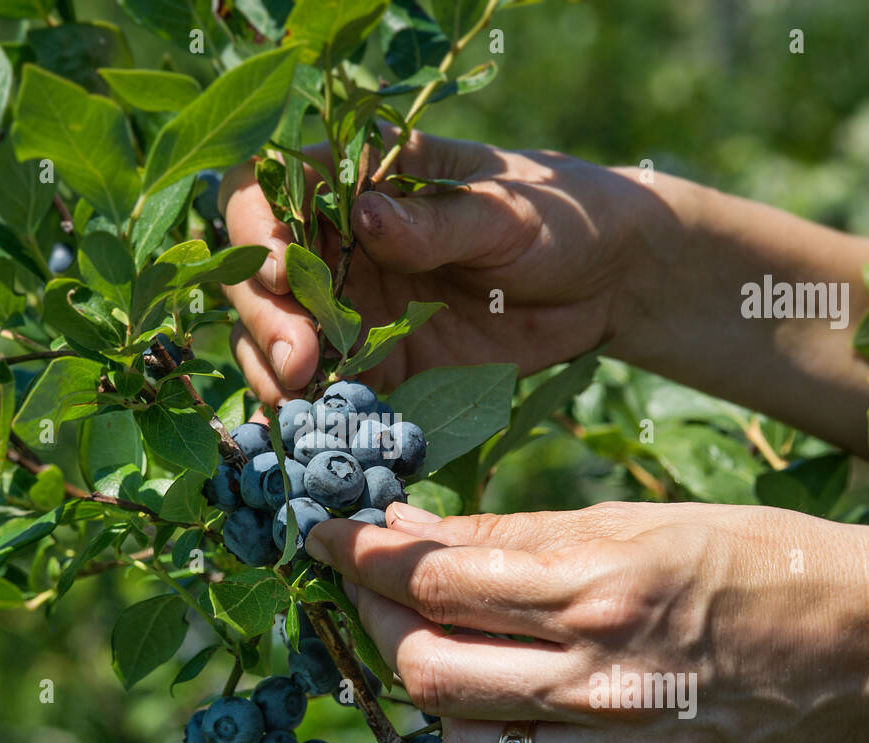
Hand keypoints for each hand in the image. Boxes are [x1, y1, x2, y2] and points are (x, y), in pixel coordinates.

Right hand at [220, 130, 665, 405]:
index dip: (257, 227)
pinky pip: (330, 393)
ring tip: (301, 401)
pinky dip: (313, 416)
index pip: (271, 187)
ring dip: (274, 373)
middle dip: (264, 318)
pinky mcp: (380, 368)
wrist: (610, 283)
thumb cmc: (563, 216)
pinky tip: (311, 437)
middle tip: (299, 358)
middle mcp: (340, 245)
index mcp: (360, 179)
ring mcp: (354, 310)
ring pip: (277, 340)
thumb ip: (437, 222)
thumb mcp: (506, 211)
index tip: (284, 271)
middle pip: (258, 276)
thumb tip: (366, 218)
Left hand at [305, 500, 868, 742]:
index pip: (437, 581)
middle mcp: (604, 682)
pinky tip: (504, 703)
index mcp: (603, 590)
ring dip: (428, 693)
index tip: (328, 537)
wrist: (859, 647)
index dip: (363, 556)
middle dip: (377, 622)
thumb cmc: (750, 562)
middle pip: (427, 670)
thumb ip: (511, 538)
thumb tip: (408, 530)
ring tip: (441, 650)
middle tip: (374, 591)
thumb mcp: (632, 524)